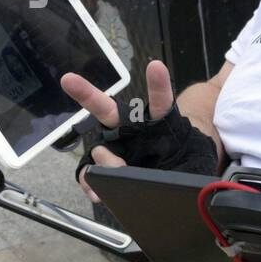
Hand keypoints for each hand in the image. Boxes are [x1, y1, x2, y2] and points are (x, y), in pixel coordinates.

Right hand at [61, 59, 218, 200]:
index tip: (155, 67)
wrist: (172, 181)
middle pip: (109, 111)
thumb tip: (156, 181)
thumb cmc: (182, 166)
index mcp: (159, 125)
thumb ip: (182, 171)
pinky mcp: (105, 170)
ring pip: (99, 148)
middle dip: (88, 94)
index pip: (160, 102)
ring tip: (118, 170)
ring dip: (106, 160)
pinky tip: (97, 193)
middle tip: (69, 80)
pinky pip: (90, 174)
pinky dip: (90, 183)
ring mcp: (115, 151)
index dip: (158, 86)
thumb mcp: (191, 168)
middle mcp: (131, 133)